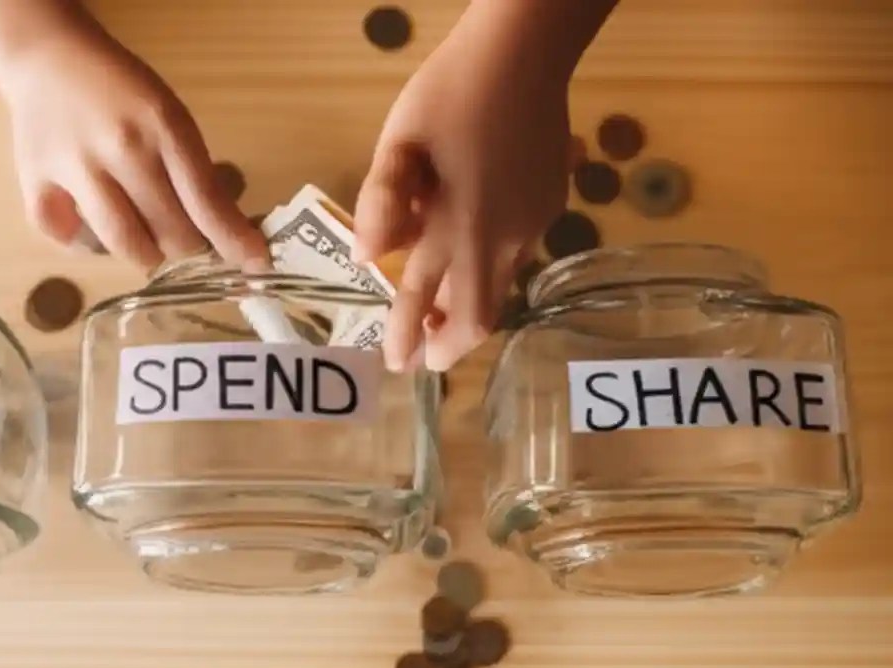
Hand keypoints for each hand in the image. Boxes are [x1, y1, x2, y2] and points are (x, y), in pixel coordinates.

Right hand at [0, 20, 265, 270]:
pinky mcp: (36, 184)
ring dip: (146, 253)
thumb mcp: (169, 116)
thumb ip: (193, 170)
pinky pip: (69, 240)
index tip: (254, 263)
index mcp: (163, 127)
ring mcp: (75, 169)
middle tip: (185, 238)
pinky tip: (93, 226)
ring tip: (148, 240)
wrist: (47, 59)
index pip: (206, 201)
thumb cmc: (121, 91)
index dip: (233, 240)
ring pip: (123, 244)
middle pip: (169, 231)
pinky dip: (84, 245)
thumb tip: (225, 232)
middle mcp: (121, 149)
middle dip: (186, 246)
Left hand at [354, 4, 577, 372]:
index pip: (424, 303)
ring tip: (442, 309)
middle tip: (425, 356)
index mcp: (452, 227)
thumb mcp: (397, 142)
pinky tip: (473, 242)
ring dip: (470, 307)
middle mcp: (497, 239)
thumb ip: (380, 202)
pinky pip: (518, 254)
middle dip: (450, 345)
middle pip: (478, 318)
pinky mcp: (549, 206)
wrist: (523, 55)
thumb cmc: (448, 94)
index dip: (407, 339)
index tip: (395, 365)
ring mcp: (530, 226)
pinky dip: (490, 268)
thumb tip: (364, 258)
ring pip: (501, 288)